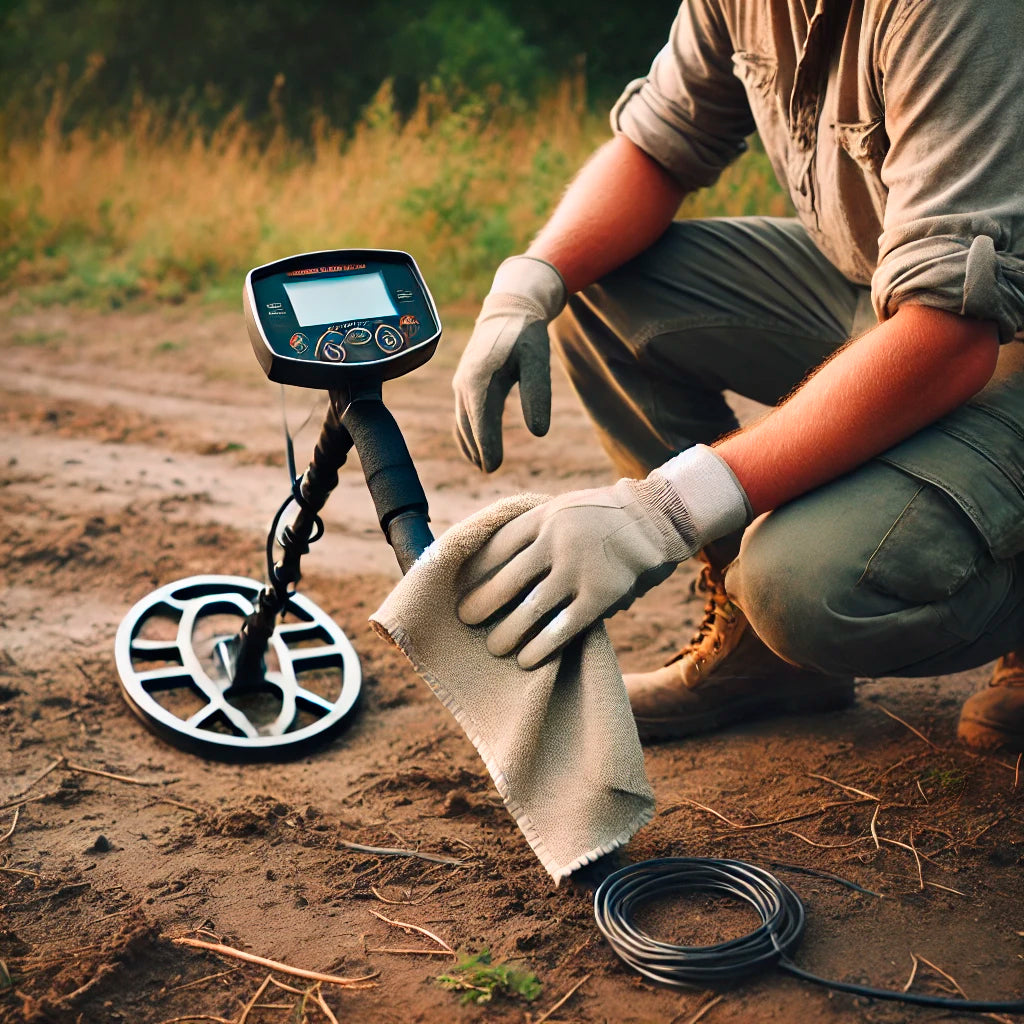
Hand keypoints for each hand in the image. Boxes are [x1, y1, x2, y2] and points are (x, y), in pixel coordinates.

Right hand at [453, 256, 565, 471]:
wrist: (509, 307)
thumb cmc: (526, 334)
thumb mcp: (537, 361)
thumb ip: (538, 394)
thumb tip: (538, 432)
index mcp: (480, 379)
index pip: (481, 422)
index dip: (487, 446)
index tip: (494, 468)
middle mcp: (465, 383)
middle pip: (468, 425)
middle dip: (478, 450)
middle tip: (490, 471)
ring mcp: (461, 382)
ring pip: (462, 421)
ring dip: (471, 443)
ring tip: (482, 464)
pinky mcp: (464, 381)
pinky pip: (462, 413)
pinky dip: (467, 430)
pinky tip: (476, 444)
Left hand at [458, 446, 750, 668]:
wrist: (661, 516)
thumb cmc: (609, 516)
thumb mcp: (568, 507)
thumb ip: (540, 532)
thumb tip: (502, 566)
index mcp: (544, 515)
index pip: (497, 546)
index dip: (475, 570)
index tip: (458, 586)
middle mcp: (556, 540)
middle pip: (506, 579)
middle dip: (482, 603)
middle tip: (465, 619)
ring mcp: (578, 568)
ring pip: (530, 608)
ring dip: (507, 631)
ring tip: (494, 647)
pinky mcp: (601, 595)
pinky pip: (562, 627)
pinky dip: (541, 646)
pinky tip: (526, 660)